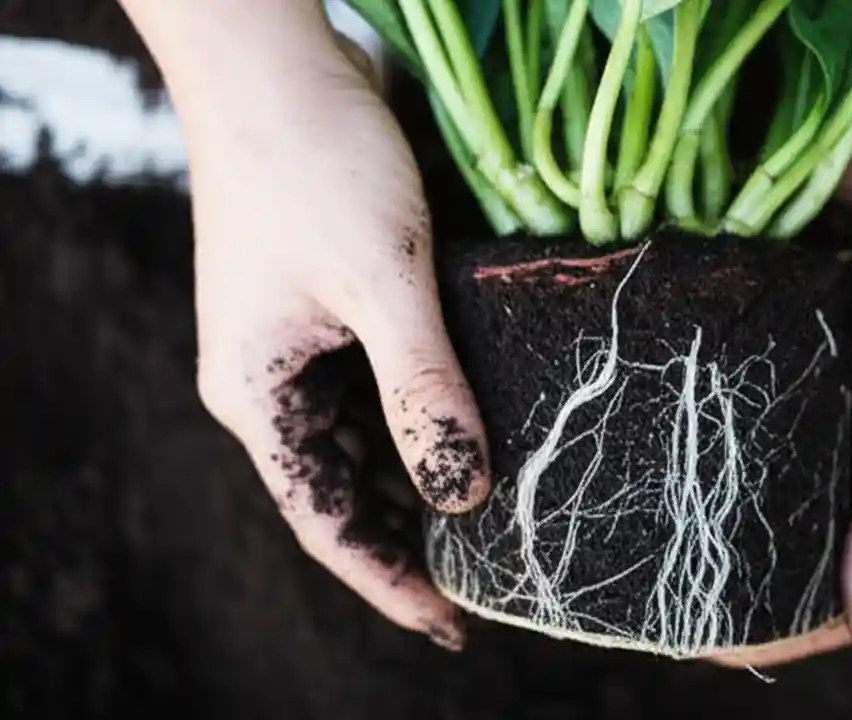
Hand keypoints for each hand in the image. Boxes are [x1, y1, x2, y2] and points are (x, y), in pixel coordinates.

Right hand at [122, 2, 489, 647]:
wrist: (277, 66)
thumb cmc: (317, 163)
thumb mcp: (384, 284)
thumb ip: (425, 391)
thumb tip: (462, 493)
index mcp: (260, 395)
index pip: (328, 521)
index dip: (390, 581)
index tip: (453, 627)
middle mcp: (270, 384)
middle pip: (345, 489)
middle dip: (411, 537)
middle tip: (492, 575)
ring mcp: (294, 346)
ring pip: (362, 442)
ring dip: (419, 481)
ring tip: (492, 519)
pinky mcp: (322, 308)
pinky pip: (371, 390)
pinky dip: (418, 421)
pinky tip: (470, 432)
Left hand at [714, 0, 851, 666]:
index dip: (794, 621)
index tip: (717, 642)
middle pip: (803, 527)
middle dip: (743, 562)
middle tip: (662, 588)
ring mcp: (830, 384)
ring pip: (766, 461)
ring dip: (717, 491)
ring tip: (644, 521)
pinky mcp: (792, 331)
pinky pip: (747, 390)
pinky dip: (712, 414)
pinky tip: (661, 430)